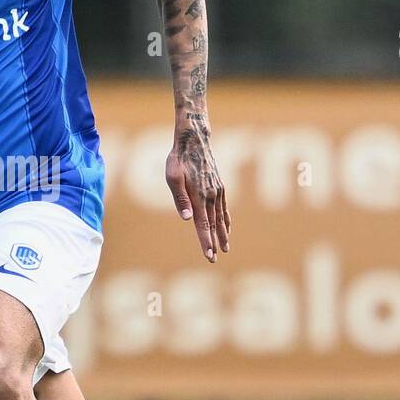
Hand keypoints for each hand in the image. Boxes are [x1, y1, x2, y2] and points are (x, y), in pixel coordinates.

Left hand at [165, 118, 229, 261]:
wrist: (195, 141)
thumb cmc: (179, 159)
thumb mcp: (173, 176)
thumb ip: (180, 198)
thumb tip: (187, 218)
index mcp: (199, 196)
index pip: (203, 224)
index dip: (205, 241)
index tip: (209, 255)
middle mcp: (211, 196)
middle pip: (213, 224)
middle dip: (214, 243)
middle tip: (214, 258)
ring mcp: (217, 191)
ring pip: (221, 218)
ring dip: (223, 234)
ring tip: (225, 248)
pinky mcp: (219, 187)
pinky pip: (224, 208)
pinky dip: (226, 220)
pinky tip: (227, 229)